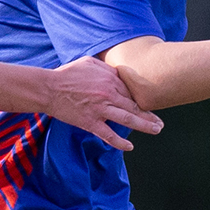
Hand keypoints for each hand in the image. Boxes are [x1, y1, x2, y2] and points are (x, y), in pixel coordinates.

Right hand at [46, 56, 162, 150]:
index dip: (142, 99)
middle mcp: (109, 95)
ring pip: (128, 120)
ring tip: (156, 130)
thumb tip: (119, 74)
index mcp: (110, 80)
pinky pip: (109, 135)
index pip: (132, 91)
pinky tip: (130, 147)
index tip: (151, 105)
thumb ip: (107, 69)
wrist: (49, 88)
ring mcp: (101, 110)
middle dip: (150, 115)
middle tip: (160, 123)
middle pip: (135, 106)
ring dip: (144, 126)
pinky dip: (120, 143)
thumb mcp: (90, 63)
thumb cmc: (68, 74)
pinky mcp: (91, 123)